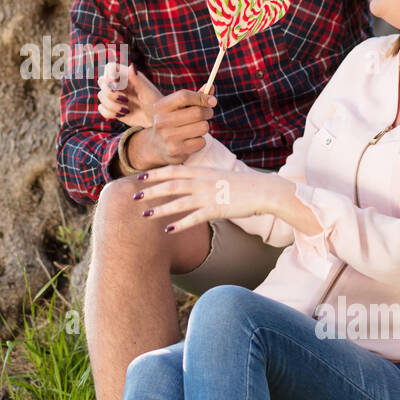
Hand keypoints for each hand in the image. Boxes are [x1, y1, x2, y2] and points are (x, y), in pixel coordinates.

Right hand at [97, 62, 162, 128]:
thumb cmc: (157, 104)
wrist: (157, 120)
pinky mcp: (113, 109)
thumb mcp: (148, 91)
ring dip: (112, 105)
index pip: (110, 67)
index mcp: (127, 77)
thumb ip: (137, 79)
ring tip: (126, 110)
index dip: (108, 73)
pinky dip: (109, 113)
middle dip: (109, 92)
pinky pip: (102, 109)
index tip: (115, 83)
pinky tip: (122, 115)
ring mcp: (115, 97)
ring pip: (101, 96)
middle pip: (102, 81)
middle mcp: (119, 85)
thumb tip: (132, 65)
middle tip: (124, 99)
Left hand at [131, 164, 291, 232]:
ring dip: (160, 208)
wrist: (264, 190)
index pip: (174, 169)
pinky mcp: (217, 210)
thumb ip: (204, 179)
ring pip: (179, 202)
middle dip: (151, 190)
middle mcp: (203, 181)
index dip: (156, 173)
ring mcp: (209, 195)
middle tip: (134, 196)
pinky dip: (179, 224)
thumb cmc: (243, 185)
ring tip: (144, 215)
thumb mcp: (220, 176)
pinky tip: (167, 230)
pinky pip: (194, 218)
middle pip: (172, 184)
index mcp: (204, 171)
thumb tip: (192, 183)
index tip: (140, 177)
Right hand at [133, 89, 218, 167]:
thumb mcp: (178, 107)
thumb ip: (194, 96)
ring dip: (204, 127)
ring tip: (196, 128)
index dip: (201, 97)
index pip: (184, 96)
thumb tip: (211, 86)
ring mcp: (168, 137)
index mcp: (160, 107)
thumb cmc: (172, 122)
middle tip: (207, 113)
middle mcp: (162, 121)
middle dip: (207, 112)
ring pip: (203, 127)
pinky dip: (200, 141)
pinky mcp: (176, 151)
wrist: (156, 146)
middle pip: (197, 112)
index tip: (211, 101)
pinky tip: (191, 141)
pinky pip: (201, 142)